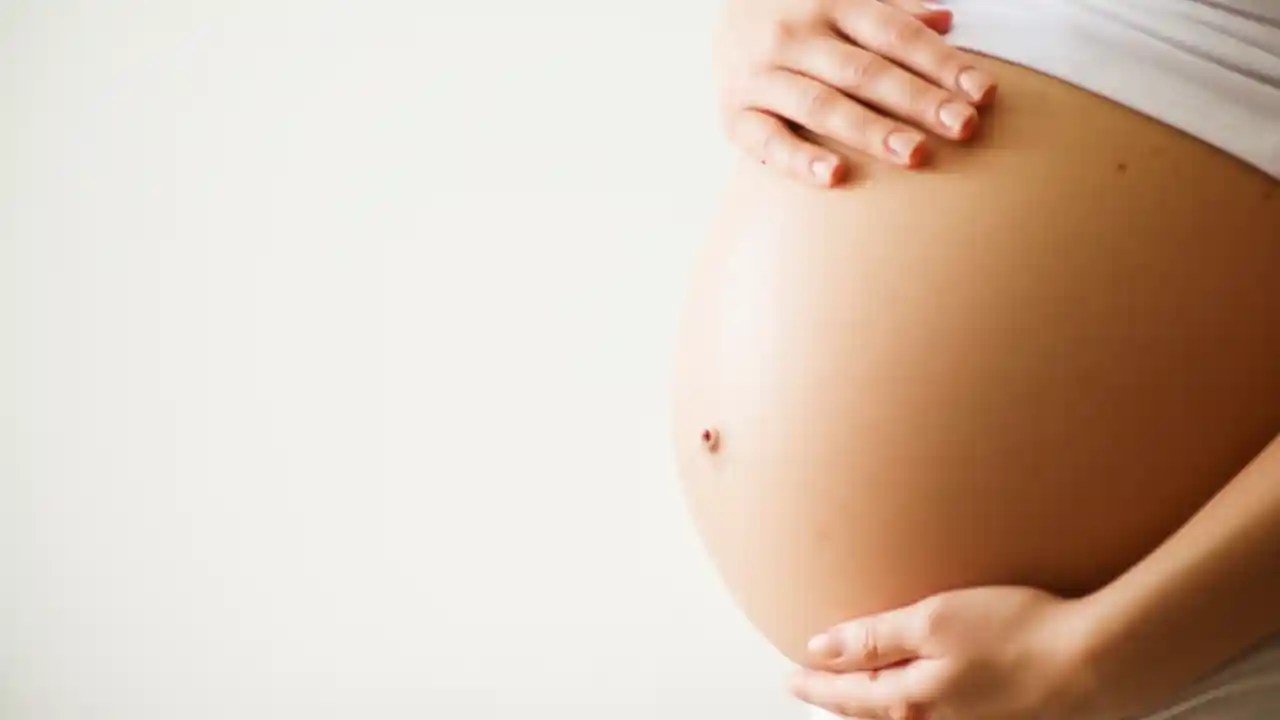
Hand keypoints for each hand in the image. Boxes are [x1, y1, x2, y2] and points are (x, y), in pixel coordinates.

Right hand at [715, 0, 996, 186]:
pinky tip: (836, 176)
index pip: (894, 34)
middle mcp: (793, 35)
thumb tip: (945, 22)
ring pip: (822, 105)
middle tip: (963, 127)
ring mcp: (761, 75)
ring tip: (915, 155)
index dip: (941, 62)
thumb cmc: (797, 13)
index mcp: (828, 2)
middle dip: (917, 100)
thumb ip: (890, 8)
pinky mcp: (733, 112)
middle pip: (864, 70)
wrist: (721, 15)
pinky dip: (799, 160)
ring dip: (871, 131)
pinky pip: (767, 141)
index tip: (982, 93)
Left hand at [790, 586, 1102, 719]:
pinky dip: (911, 713)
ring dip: (872, 711)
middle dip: (838, 703)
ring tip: (852, 699)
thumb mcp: (932, 622)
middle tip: (811, 688)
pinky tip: (915, 703)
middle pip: (871, 716)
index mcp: (910, 703)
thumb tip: (820, 649)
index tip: (790, 676)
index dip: (815, 683)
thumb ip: (871, 638)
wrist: (1095, 664)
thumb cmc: (1018, 635)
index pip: (846, 694)